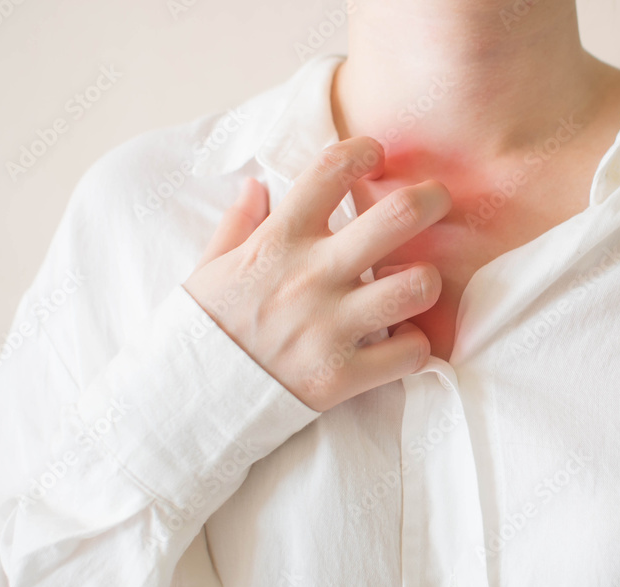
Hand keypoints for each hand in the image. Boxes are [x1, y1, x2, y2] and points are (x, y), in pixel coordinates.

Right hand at [183, 136, 450, 411]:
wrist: (184, 402)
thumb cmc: (201, 330)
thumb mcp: (209, 268)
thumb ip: (239, 224)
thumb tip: (258, 184)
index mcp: (278, 242)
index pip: (329, 171)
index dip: (362, 151)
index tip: (375, 154)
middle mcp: (311, 276)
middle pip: (398, 218)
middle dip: (430, 199)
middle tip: (436, 201)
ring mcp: (331, 326)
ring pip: (418, 285)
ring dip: (424, 281)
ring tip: (411, 285)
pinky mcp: (343, 376)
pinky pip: (410, 352)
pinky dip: (413, 345)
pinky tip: (398, 340)